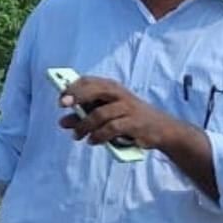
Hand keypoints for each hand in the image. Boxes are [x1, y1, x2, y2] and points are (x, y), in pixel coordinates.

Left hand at [59, 76, 187, 150]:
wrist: (161, 129)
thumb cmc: (128, 118)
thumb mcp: (105, 115)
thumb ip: (83, 117)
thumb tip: (63, 122)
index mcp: (111, 88)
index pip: (89, 81)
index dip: (72, 88)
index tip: (61, 100)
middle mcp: (120, 94)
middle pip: (95, 89)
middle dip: (77, 96)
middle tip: (63, 107)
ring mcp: (128, 108)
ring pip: (100, 114)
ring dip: (84, 126)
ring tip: (77, 136)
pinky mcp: (135, 123)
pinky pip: (111, 128)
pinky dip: (99, 135)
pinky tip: (93, 141)